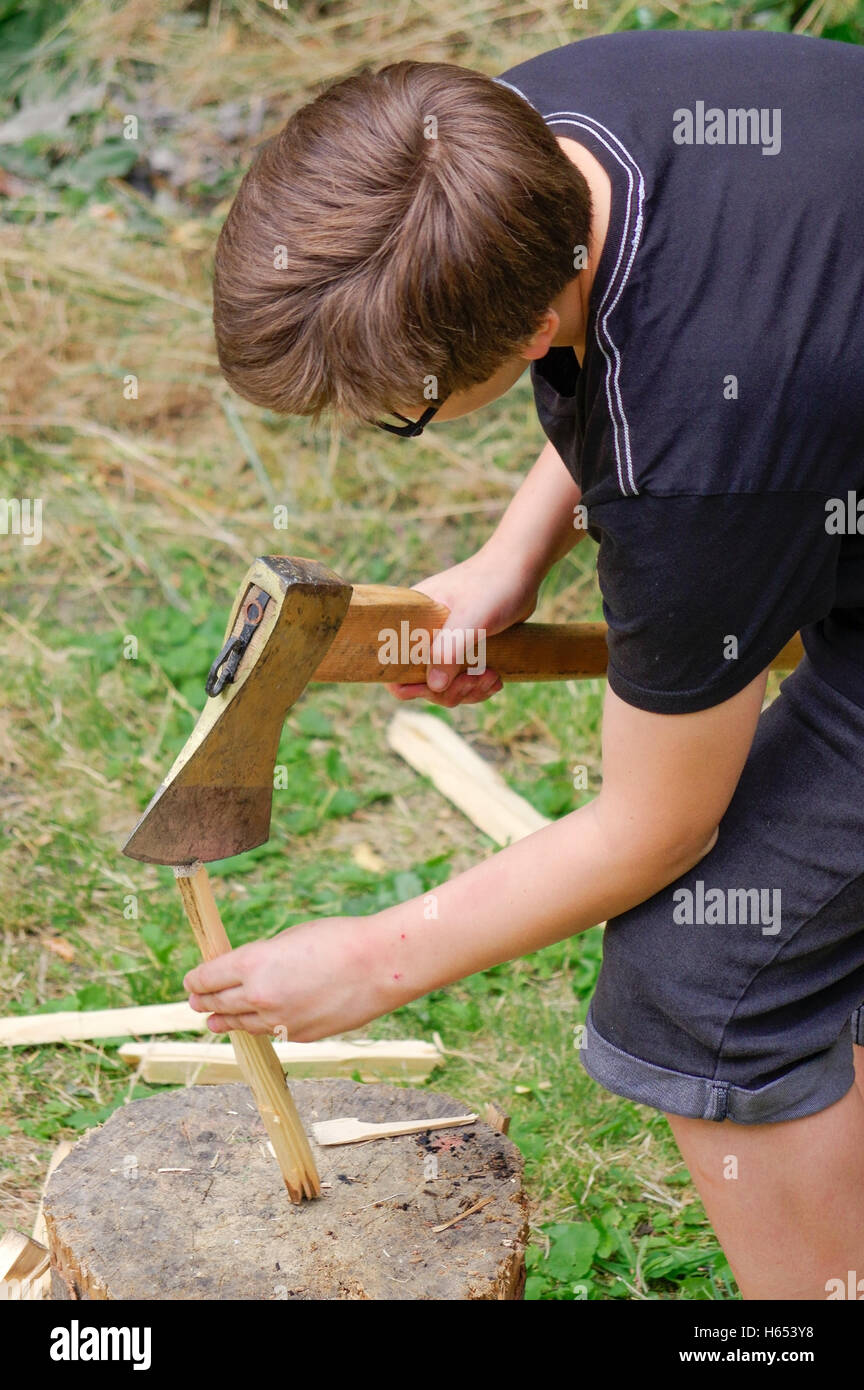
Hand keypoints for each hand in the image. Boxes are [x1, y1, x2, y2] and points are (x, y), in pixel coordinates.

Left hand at [183, 916, 386, 1041]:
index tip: (190, 981)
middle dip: (203, 1001)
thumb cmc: (338, 940)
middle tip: (194, 1002)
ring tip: (213, 1021)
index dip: (196, 980)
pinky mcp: (300, 1035)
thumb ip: (261, 958)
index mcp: (253, 963)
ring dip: (224, 1020)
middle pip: (219, 1003)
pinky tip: (255, 1023)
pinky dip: (259, 1026)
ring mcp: (279, 1020)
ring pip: (242, 1023)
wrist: (379, 965)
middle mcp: (259, 996)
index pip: (209, 977)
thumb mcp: (290, 938)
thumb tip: (245, 972)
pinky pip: (271, 1032)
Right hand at [387, 542, 540, 706]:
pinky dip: (478, 685)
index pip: (393, 661)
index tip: (436, 688)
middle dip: (450, 690)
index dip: (407, 684)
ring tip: (493, 678)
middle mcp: (425, 633)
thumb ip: (449, 650)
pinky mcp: (466, 647)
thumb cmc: (493, 585)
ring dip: (469, 691)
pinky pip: (463, 679)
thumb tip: (434, 686)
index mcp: (414, 621)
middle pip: (422, 681)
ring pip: (446, 684)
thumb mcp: (471, 619)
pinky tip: (496, 678)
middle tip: (476, 681)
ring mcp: (446, 641)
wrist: (522, 568)